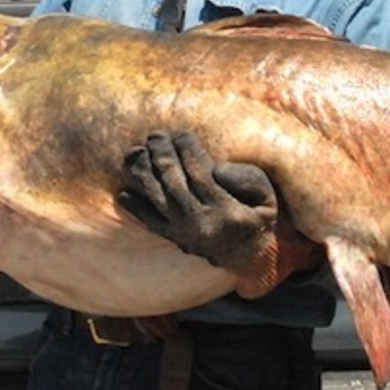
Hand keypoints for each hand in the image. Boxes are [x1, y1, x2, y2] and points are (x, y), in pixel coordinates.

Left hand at [118, 130, 276, 270]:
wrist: (249, 256)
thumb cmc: (257, 215)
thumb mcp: (266, 196)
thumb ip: (246, 179)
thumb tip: (216, 169)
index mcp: (227, 212)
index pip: (201, 175)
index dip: (188, 150)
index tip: (182, 133)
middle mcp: (202, 224)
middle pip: (174, 184)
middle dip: (162, 155)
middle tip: (156, 135)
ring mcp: (185, 234)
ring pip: (158, 200)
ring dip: (145, 174)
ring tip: (137, 152)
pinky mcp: (174, 239)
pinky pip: (150, 223)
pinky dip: (136, 208)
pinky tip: (123, 193)